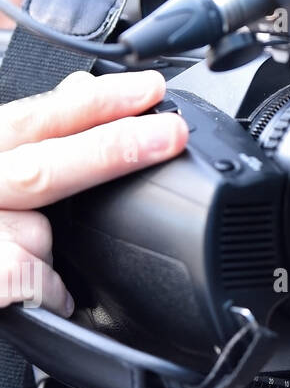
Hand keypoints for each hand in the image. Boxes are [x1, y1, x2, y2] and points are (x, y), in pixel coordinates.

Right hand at [0, 70, 187, 315]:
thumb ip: (23, 133)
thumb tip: (78, 90)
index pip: (34, 116)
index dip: (92, 102)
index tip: (145, 89)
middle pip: (42, 164)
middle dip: (112, 148)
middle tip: (167, 134)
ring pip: (35, 230)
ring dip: (53, 247)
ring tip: (50, 266)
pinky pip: (27, 281)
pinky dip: (51, 292)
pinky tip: (51, 298)